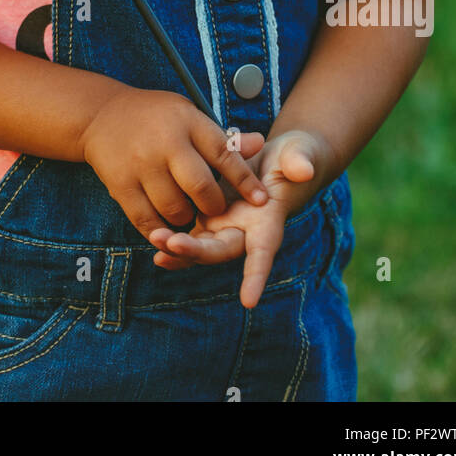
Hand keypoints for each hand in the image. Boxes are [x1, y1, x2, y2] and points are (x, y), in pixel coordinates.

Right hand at [78, 86, 268, 244]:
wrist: (101, 115)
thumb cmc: (157, 117)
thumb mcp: (190, 115)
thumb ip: (221, 137)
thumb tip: (260, 145)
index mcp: (187, 122)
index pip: (224, 154)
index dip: (245, 180)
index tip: (262, 201)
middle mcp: (165, 143)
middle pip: (201, 187)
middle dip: (213, 206)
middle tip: (213, 208)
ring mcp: (141, 165)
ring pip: (175, 209)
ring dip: (186, 218)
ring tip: (186, 208)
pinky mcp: (121, 185)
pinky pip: (147, 221)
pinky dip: (161, 229)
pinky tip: (166, 224)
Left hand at [147, 129, 334, 307]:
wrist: (275, 154)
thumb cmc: (294, 157)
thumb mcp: (300, 155)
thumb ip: (301, 163)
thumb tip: (303, 170)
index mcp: (268, 222)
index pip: (263, 253)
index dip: (256, 276)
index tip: (248, 301)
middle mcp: (244, 230)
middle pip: (220, 250)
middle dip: (196, 252)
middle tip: (172, 244)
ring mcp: (224, 224)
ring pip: (199, 245)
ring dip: (176, 246)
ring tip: (155, 238)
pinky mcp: (207, 212)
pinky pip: (187, 229)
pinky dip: (172, 235)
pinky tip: (153, 234)